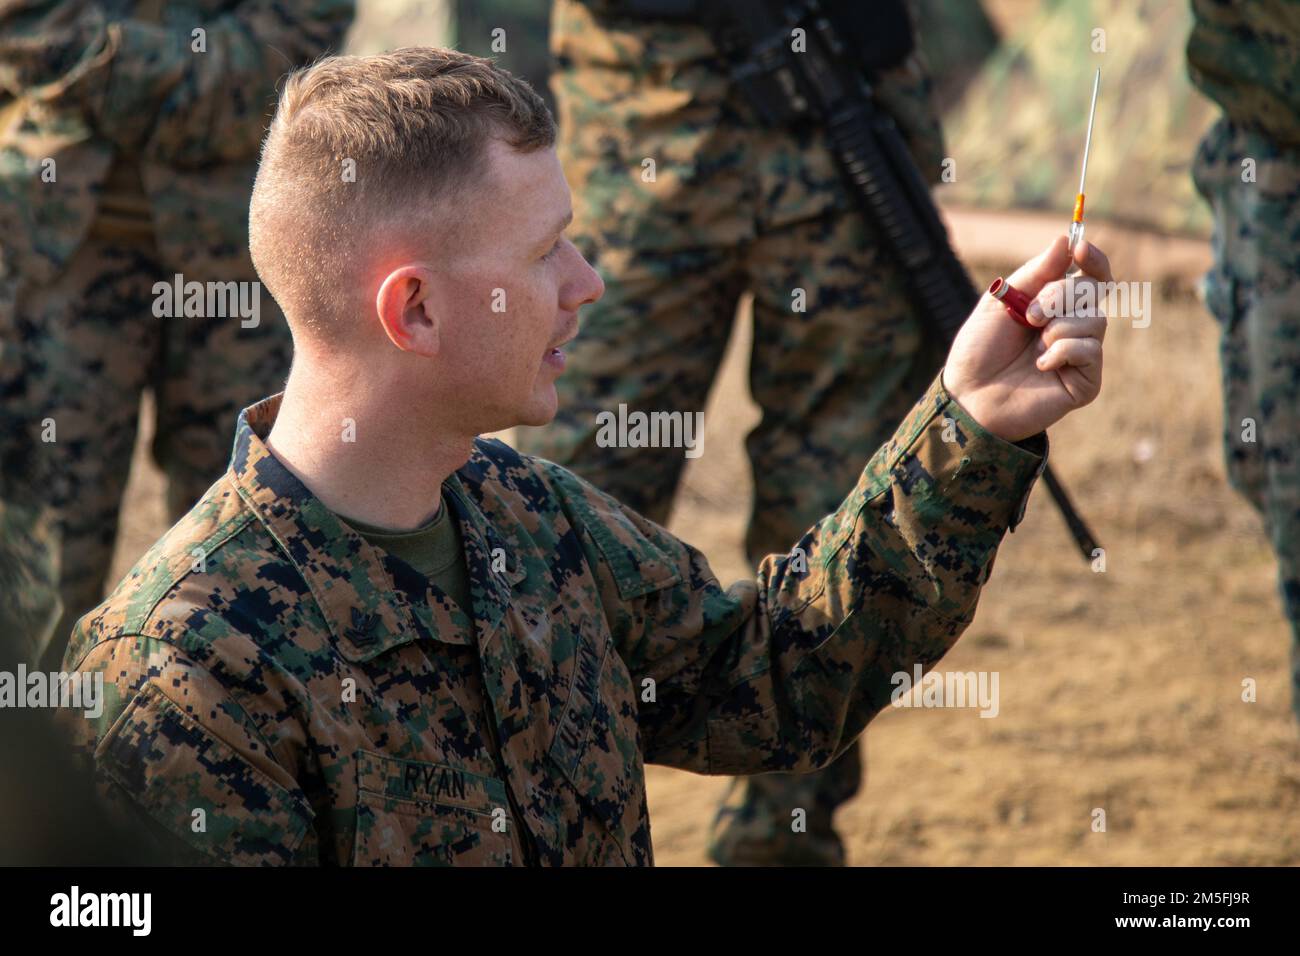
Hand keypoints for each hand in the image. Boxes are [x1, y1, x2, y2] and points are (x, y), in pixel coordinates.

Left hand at [942, 236, 1110, 441]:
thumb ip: (1035, 272)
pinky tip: (1040, 365)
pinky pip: (1091, 350)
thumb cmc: (980, 350)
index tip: (1079, 248)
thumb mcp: (1001, 302)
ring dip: (1059, 326)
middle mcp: (1073, 327)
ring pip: (1096, 320)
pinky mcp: (1085, 382)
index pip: (1091, 276)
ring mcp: (1081, 355)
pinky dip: (1063, 352)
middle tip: (1030, 316)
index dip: (1092, 259)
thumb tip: (1065, 240)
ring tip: (1034, 344)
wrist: (968, 394)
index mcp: (1055, 306)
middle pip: (1094, 292)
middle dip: (1061, 296)